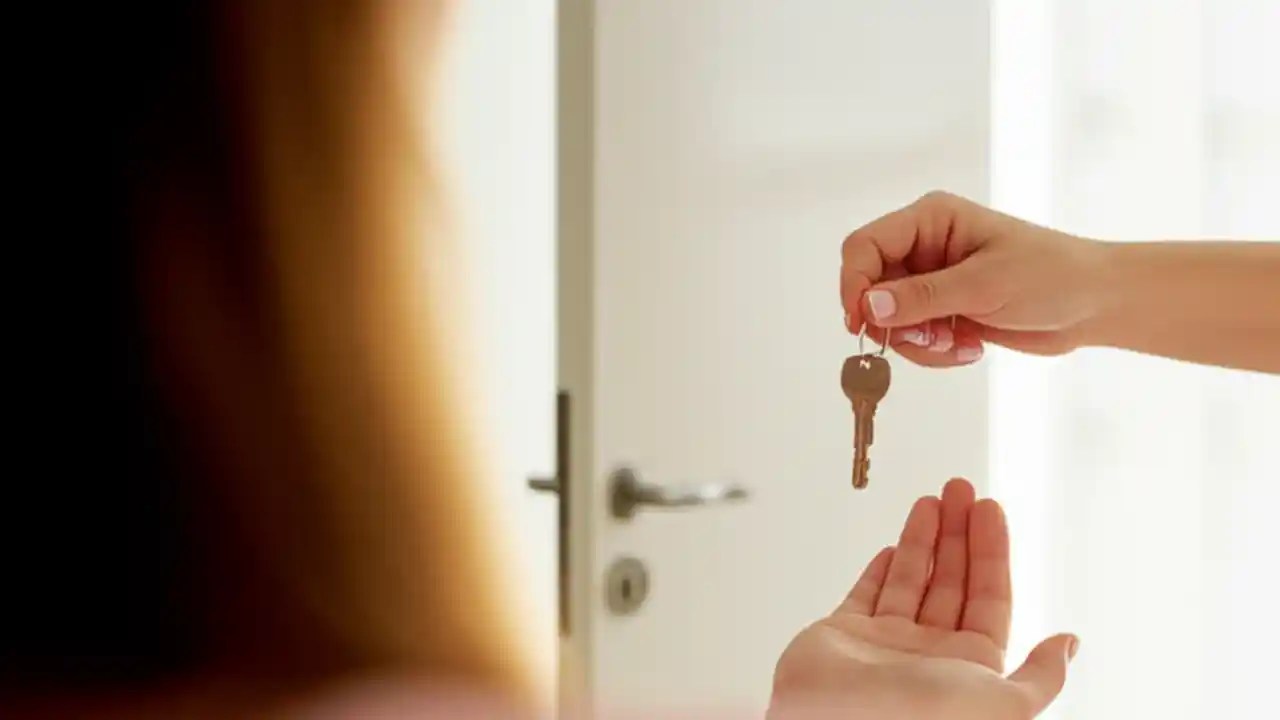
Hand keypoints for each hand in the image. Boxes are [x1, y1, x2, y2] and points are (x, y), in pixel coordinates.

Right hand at [769, 479, 1077, 719]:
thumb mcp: (1005, 704)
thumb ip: (1041, 675)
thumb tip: (1069, 644)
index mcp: (970, 669)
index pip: (990, 597)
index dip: (991, 550)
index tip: (989, 508)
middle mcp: (929, 655)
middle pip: (952, 580)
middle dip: (958, 531)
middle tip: (960, 487)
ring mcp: (885, 643)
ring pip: (912, 579)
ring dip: (924, 538)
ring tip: (931, 500)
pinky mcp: (844, 634)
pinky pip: (867, 593)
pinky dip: (881, 568)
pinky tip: (894, 545)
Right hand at [840, 191, 1107, 366]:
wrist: (1094, 304)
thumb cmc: (1051, 276)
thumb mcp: (985, 285)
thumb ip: (923, 297)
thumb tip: (869, 306)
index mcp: (930, 220)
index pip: (864, 246)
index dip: (855, 283)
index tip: (862, 322)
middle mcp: (924, 246)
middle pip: (872, 288)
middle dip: (896, 323)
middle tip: (931, 339)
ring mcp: (932, 280)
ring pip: (890, 320)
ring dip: (919, 342)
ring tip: (958, 344)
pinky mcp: (943, 309)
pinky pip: (913, 337)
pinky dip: (935, 350)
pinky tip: (969, 347)